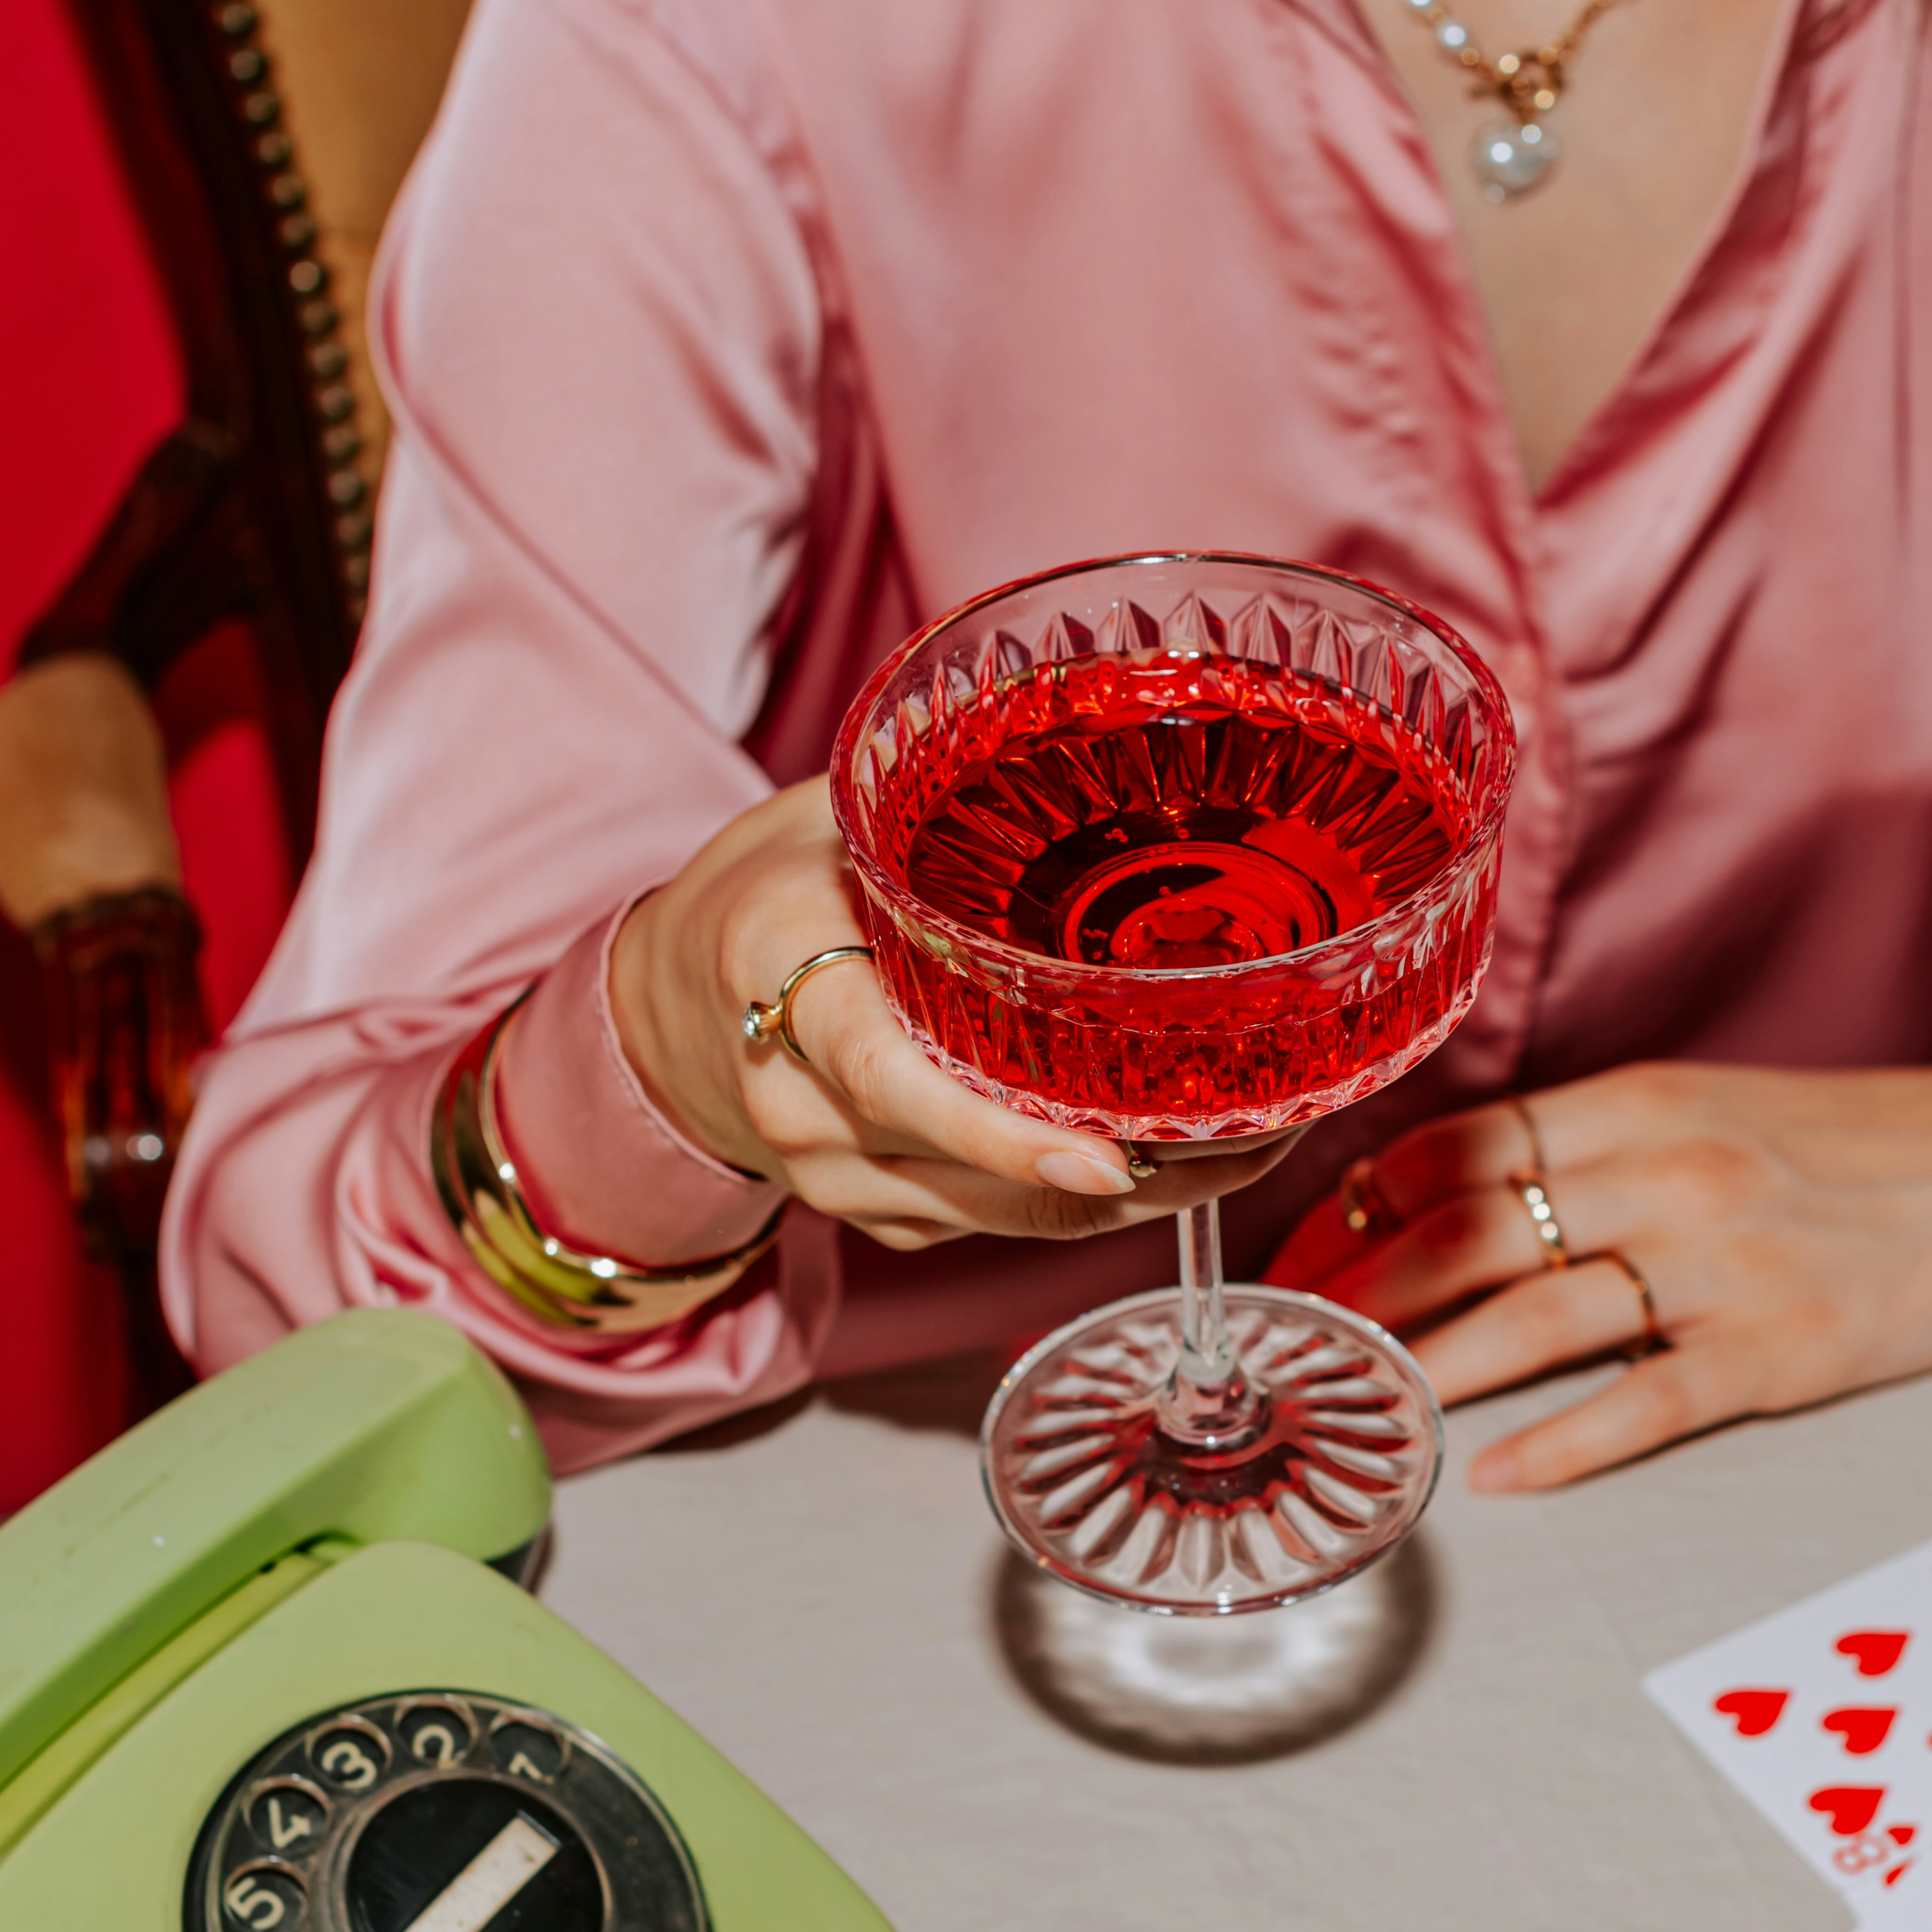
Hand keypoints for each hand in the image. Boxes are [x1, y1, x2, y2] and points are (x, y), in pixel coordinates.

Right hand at [610, 779, 1292, 1252]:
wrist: (667, 1004)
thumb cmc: (772, 889)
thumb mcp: (828, 812)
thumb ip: (934, 789)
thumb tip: (1095, 704)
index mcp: (778, 967)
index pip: (886, 1070)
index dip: (1000, 1130)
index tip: (1107, 1158)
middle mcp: (798, 1095)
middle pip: (976, 1169)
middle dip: (1133, 1168)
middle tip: (1264, 1133)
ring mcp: (832, 1173)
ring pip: (1004, 1217)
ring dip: (1138, 1195)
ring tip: (1254, 1145)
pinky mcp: (877, 1216)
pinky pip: (996, 1227)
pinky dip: (1087, 1200)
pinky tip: (1173, 1158)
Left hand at [1266, 1048, 1931, 1490]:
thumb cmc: (1856, 1146)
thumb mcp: (1707, 1108)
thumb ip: (1589, 1146)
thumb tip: (1454, 1199)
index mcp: (1639, 1103)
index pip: (1456, 1150)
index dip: (1358, 1211)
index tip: (1299, 1260)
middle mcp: (1666, 1172)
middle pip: (1468, 1233)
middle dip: (1361, 1296)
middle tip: (1289, 1350)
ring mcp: (1723, 1263)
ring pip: (1534, 1317)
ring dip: (1430, 1366)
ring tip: (1356, 1408)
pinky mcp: (1780, 1348)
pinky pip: (1647, 1402)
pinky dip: (1563, 1442)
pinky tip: (1500, 1472)